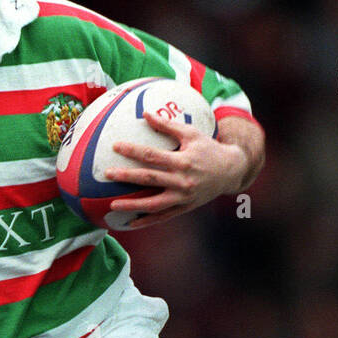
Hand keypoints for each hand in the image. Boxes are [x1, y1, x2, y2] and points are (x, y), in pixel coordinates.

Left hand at [105, 112, 247, 228]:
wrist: (231, 171)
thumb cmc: (208, 148)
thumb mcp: (191, 133)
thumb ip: (167, 125)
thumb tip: (145, 114)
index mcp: (183, 161)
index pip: (153, 156)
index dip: (133, 151)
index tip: (115, 146)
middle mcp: (182, 181)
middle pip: (149, 179)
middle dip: (127, 176)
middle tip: (107, 174)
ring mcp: (183, 197)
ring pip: (153, 204)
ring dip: (132, 206)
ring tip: (112, 206)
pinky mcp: (184, 208)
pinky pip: (162, 217)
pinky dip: (146, 221)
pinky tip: (130, 223)